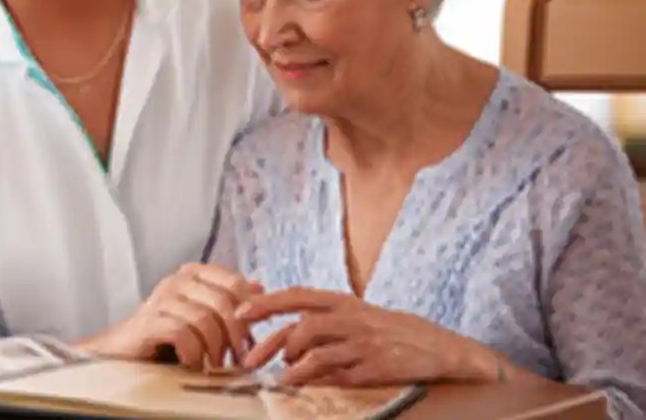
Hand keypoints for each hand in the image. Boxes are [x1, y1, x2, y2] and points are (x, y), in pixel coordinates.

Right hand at [82, 263, 263, 369]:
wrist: (124, 353)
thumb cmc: (166, 337)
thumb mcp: (203, 316)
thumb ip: (229, 302)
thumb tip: (259, 289)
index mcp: (193, 274)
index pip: (234, 282)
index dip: (248, 310)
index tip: (250, 337)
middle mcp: (176, 281)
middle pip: (223, 302)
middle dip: (235, 336)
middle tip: (237, 359)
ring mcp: (161, 300)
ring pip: (205, 320)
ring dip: (214, 349)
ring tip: (213, 365)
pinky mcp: (148, 323)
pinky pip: (183, 334)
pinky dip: (193, 354)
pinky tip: (191, 363)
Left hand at [236, 288, 501, 385]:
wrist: (442, 349)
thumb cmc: (392, 333)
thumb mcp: (358, 317)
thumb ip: (323, 323)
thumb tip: (281, 338)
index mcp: (344, 302)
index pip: (297, 296)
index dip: (265, 303)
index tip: (239, 314)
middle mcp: (351, 317)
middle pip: (300, 324)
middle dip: (268, 343)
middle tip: (247, 361)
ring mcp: (363, 342)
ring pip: (314, 348)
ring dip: (290, 364)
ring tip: (279, 376)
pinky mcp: (374, 366)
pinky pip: (335, 372)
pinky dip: (313, 379)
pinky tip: (300, 386)